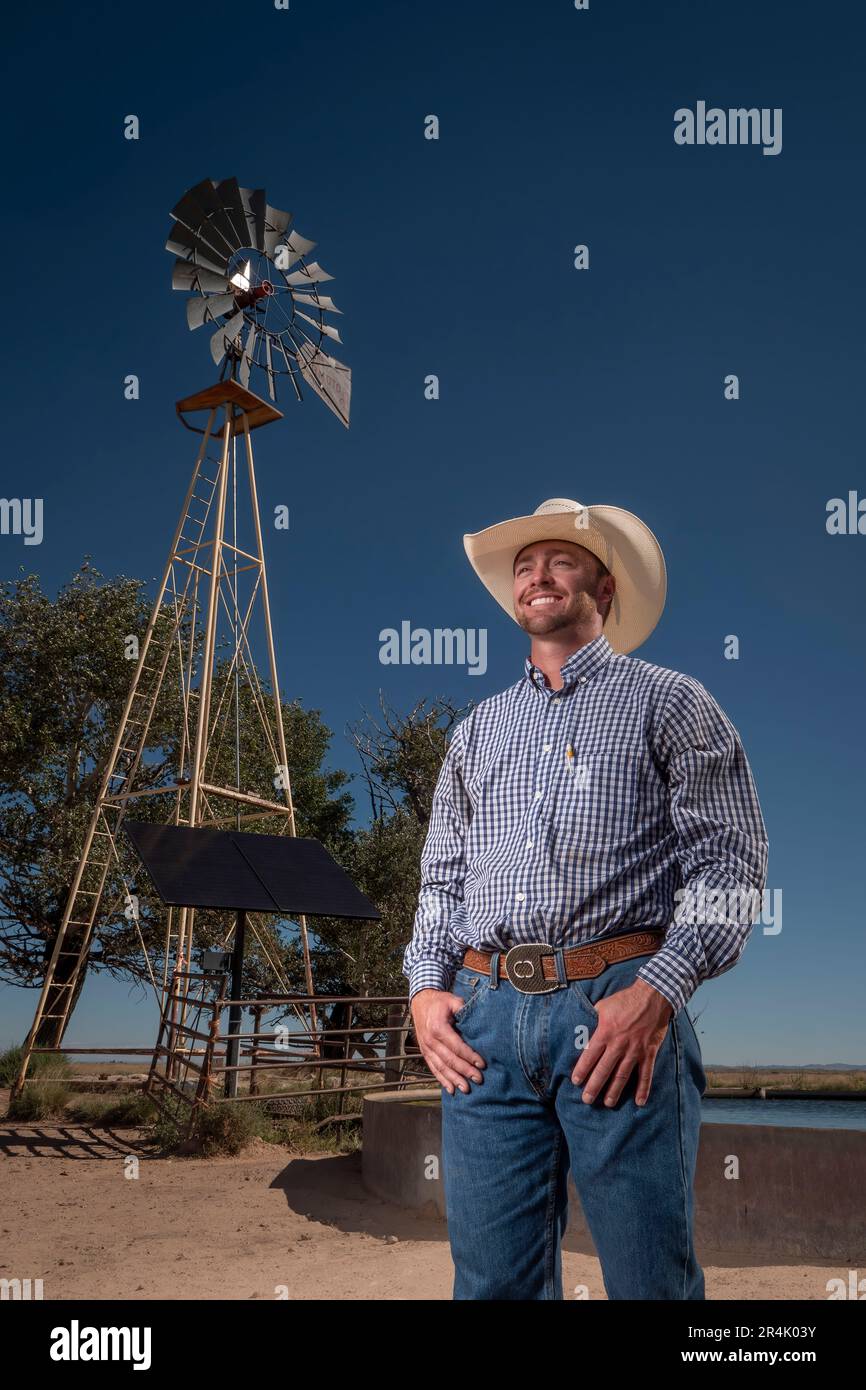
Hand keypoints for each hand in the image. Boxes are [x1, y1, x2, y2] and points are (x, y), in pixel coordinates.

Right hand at [411, 988, 486, 1094]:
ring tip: (466, 1089)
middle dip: (464, 1071)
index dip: (469, 1056)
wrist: (420, 1002)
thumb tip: (477, 1019)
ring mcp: (426, 1048)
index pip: (456, 1045)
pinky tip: (451, 1089)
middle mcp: (430, 1040)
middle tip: (479, 1079)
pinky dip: (442, 1080)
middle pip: (449, 1059)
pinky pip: (433, 1068)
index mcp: (438, 1027)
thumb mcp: (452, 1000)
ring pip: (441, 1067)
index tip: (482, 1064)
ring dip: (454, 1079)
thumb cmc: (439, 1002)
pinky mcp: (425, 1052)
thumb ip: (463, 1008)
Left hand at [571, 979, 673, 1106]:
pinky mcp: (648, 1052)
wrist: (652, 996)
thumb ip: (592, 1019)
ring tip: (608, 1103)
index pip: (590, 1055)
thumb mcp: (603, 1006)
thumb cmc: (625, 1000)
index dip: (582, 1070)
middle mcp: (619, 1044)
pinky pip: (646, 1074)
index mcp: (605, 1032)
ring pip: (623, 1075)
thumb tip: (581, 1029)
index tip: (575, 1081)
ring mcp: (635, 1050)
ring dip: (615, 1091)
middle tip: (586, 1100)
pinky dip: (643, 1089)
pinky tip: (639, 1102)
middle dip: (594, 1086)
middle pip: (604, 1070)